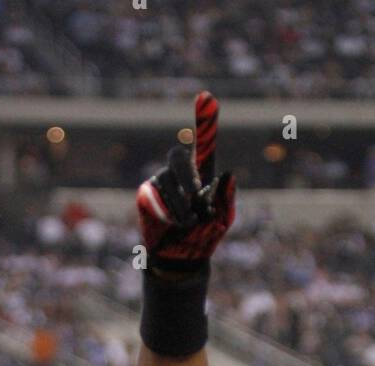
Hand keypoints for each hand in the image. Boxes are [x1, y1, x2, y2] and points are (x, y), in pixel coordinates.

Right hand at [136, 91, 235, 270]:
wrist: (181, 260)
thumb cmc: (205, 237)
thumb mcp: (223, 220)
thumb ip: (226, 198)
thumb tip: (229, 173)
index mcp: (202, 174)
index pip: (204, 143)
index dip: (205, 121)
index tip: (207, 96)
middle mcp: (179, 173)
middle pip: (178, 156)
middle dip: (187, 174)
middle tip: (196, 193)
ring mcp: (160, 182)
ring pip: (169, 185)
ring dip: (183, 208)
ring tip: (190, 224)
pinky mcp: (145, 196)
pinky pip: (156, 199)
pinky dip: (169, 214)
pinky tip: (174, 226)